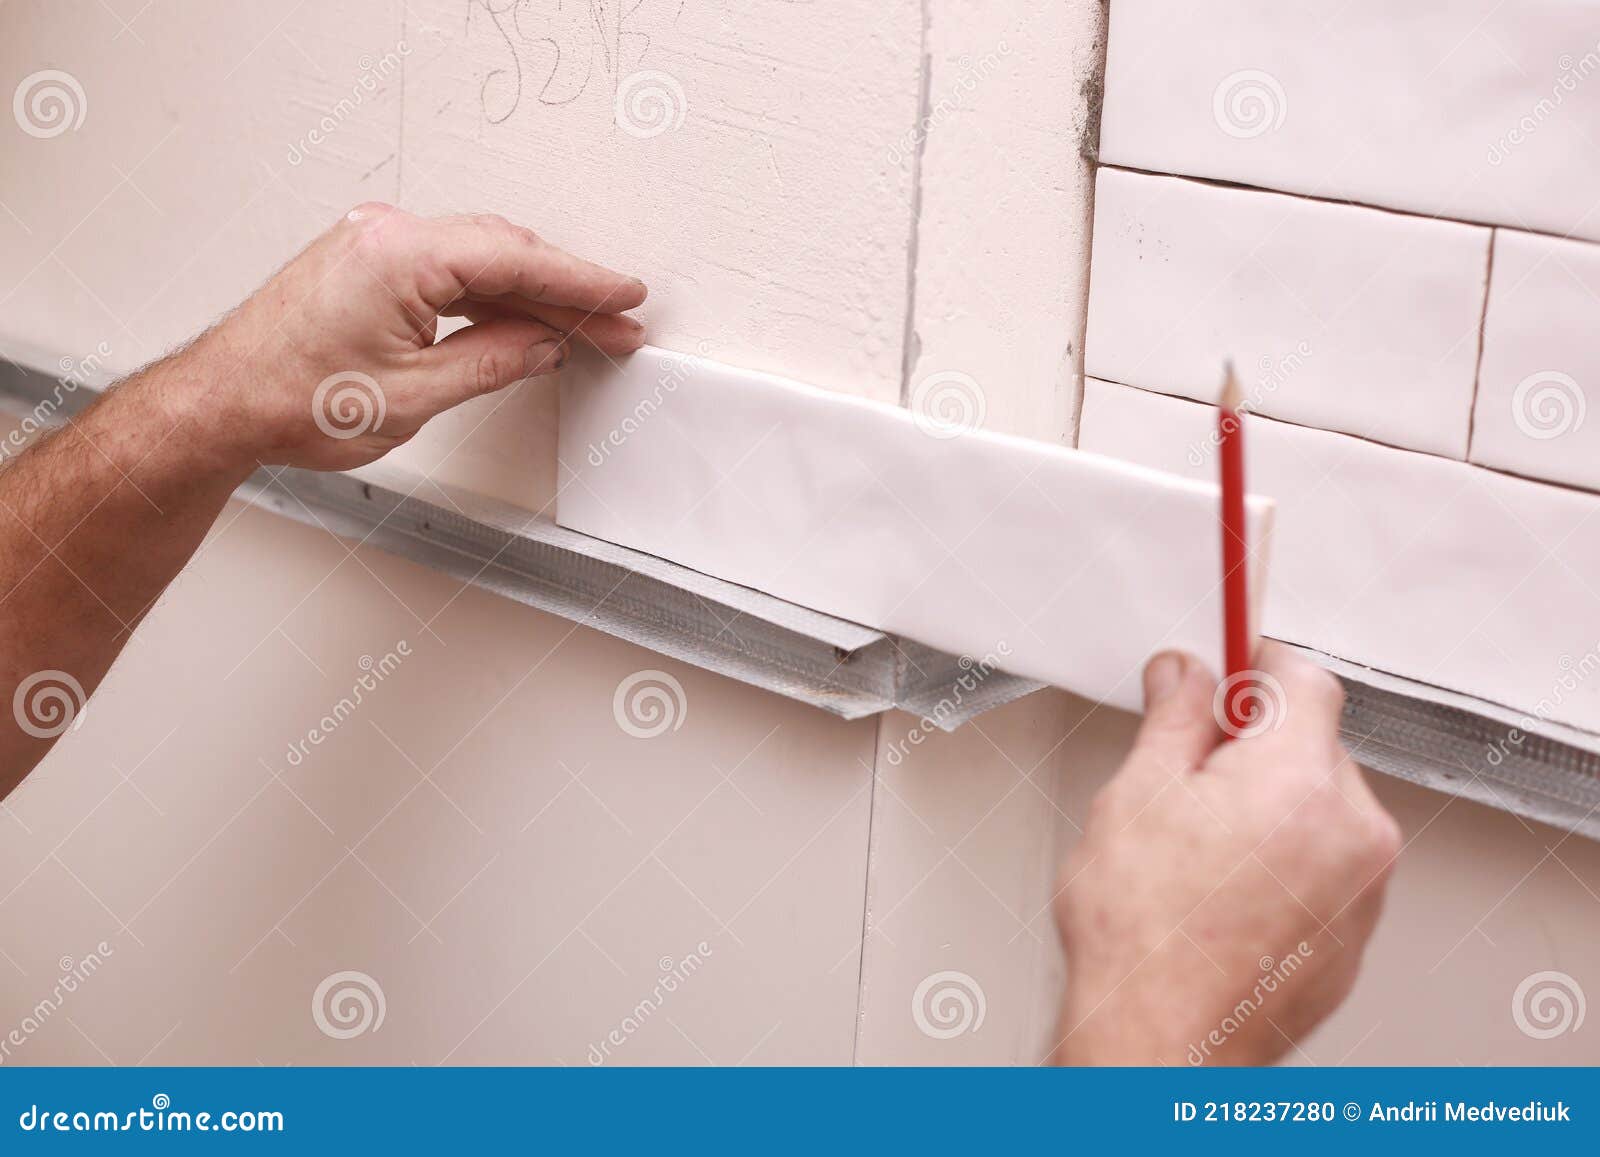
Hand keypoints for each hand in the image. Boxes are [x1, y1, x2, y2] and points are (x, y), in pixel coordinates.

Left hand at [169, 202, 647, 472]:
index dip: (581, 281)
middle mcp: (386, 235)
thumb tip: (543, 344)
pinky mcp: (365, 263)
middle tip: (617, 324)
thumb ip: (492, 362)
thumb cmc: (289, 399)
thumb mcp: (412, 396)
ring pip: (478, 261)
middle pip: (503, 252)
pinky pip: (446, 270)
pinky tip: (522, 323)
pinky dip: (489, 297)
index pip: (515, 259)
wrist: (221, 404)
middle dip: (566, 291)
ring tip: (583, 330)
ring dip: (531, 296)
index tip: (624, 295)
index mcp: (399, 256)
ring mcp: (373, 244)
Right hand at [1050, 643, 1400, 1065]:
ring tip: (1198, 848)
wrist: (1162, 1047)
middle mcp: (1352, 831)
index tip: (1226, 668)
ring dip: (1272, 805)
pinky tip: (1223, 889)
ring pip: (1321, 807)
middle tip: (1188, 774)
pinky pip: (1328, 866)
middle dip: (1254, 746)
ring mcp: (1361, 890)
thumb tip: (1184, 675)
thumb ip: (1173, 720)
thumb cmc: (1144, 940)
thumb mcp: (1137, 796)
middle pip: (1313, 745)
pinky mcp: (1354, 936)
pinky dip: (1287, 861)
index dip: (1256, 665)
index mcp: (1299, 781)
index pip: (1303, 679)